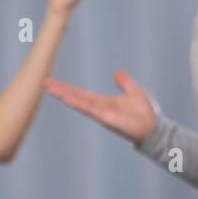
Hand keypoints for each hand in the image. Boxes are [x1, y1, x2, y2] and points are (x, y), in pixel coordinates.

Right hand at [44, 69, 158, 143]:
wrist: (153, 127)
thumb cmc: (146, 113)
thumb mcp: (134, 91)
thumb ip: (124, 82)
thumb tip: (117, 71)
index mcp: (103, 103)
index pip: (81, 94)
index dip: (68, 88)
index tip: (54, 82)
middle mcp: (98, 108)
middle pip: (75, 97)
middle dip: (60, 90)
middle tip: (44, 82)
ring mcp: (99, 113)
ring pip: (77, 102)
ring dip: (63, 94)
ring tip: (48, 87)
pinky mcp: (104, 117)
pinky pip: (87, 108)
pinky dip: (76, 102)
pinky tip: (65, 97)